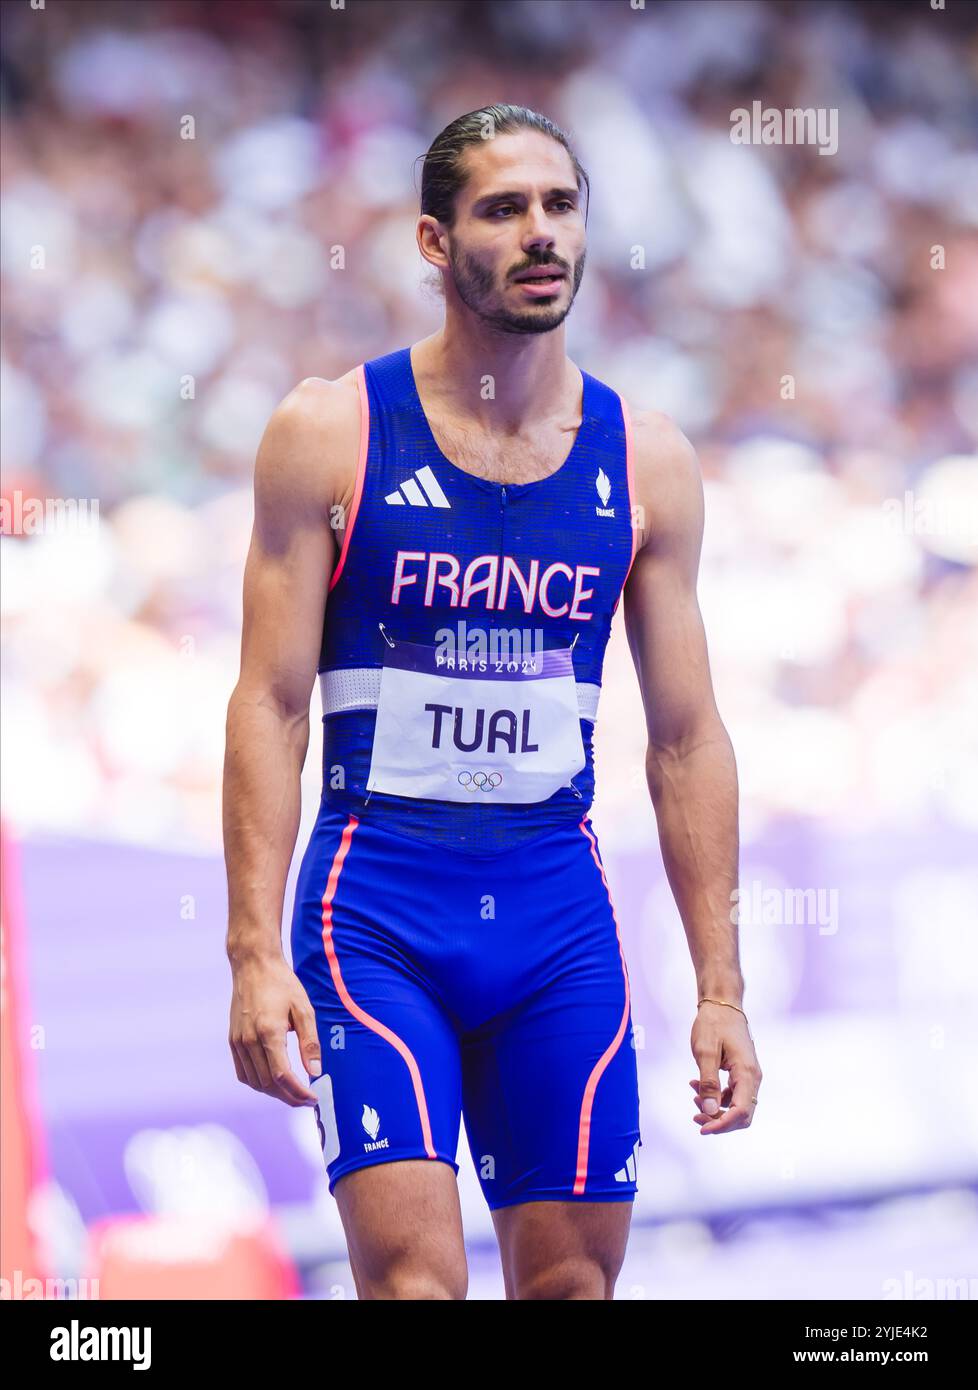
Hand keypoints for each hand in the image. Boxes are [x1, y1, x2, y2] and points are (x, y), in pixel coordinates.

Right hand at [229, 951, 321, 1105]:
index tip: (313, 1099)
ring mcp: (238, 1042)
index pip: (283, 1076)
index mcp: (269, 1032)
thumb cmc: (282, 983)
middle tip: (306, 1100)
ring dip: (274, 1093)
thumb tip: (316, 1071)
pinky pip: (243, 1072)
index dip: (298, 1093)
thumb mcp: (304, 1008)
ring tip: (293, 1092)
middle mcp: (249, 1041)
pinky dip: (258, 1083)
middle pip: (268, 1084)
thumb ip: (310, 1042)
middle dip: (289, 1097)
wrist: (253, 965)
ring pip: (254, 1082)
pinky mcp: (232, 1040)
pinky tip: (272, 1081)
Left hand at [689, 1002, 760, 1134]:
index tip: (702, 1128)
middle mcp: (752, 1077)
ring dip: (716, 1109)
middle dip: (719, 1121)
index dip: (722, 1124)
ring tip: (693, 1098)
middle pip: (742, 1115)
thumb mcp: (705, 1051)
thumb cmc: (714, 1024)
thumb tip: (709, 1110)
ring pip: (737, 1107)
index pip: (741, 1111)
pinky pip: (733, 1095)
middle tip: (695, 1117)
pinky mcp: (741, 1073)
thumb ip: (708, 1082)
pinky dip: (716, 1097)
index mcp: (747, 1073)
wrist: (722, 1005)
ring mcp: (748, 1076)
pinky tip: (697, 1087)